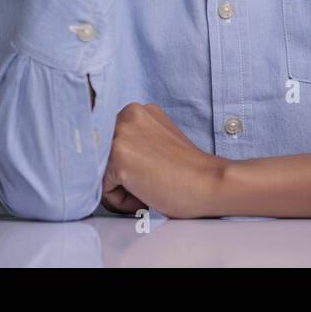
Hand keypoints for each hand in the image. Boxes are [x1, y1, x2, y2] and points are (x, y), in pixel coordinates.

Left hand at [101, 102, 226, 217]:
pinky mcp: (118, 157)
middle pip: (103, 158)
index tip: (149, 170)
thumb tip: (108, 160)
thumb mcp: (159, 141)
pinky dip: (123, 202)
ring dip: (123, 188)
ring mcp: (121, 134)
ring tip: (150, 186)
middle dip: (123, 175)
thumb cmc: (188, 171)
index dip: (129, 165)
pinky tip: (147, 194)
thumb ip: (135, 141)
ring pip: (101, 175)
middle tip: (153, 179)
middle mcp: (127, 114)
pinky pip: (105, 191)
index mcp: (138, 110)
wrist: (209, 183)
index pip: (110, 145)